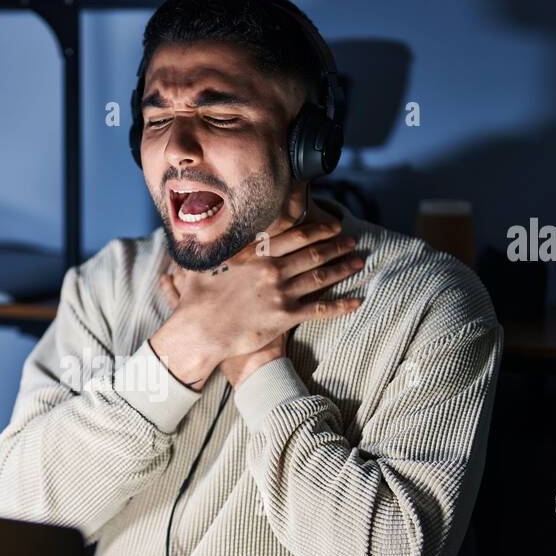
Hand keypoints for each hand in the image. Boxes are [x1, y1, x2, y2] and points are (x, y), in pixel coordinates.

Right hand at [151, 185, 363, 389]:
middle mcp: (273, 270)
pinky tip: (357, 302)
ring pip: (322, 277)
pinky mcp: (285, 317)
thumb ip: (216, 249)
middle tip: (353, 241)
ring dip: (343, 268)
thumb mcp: (205, 265)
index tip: (334, 225)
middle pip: (314, 253)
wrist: (200, 330)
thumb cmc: (197, 299)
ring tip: (358, 262)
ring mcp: (281, 293)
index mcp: (256, 255)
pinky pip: (321, 309)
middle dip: (337, 246)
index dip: (318, 229)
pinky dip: (342, 305)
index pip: (295, 236)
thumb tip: (206, 231)